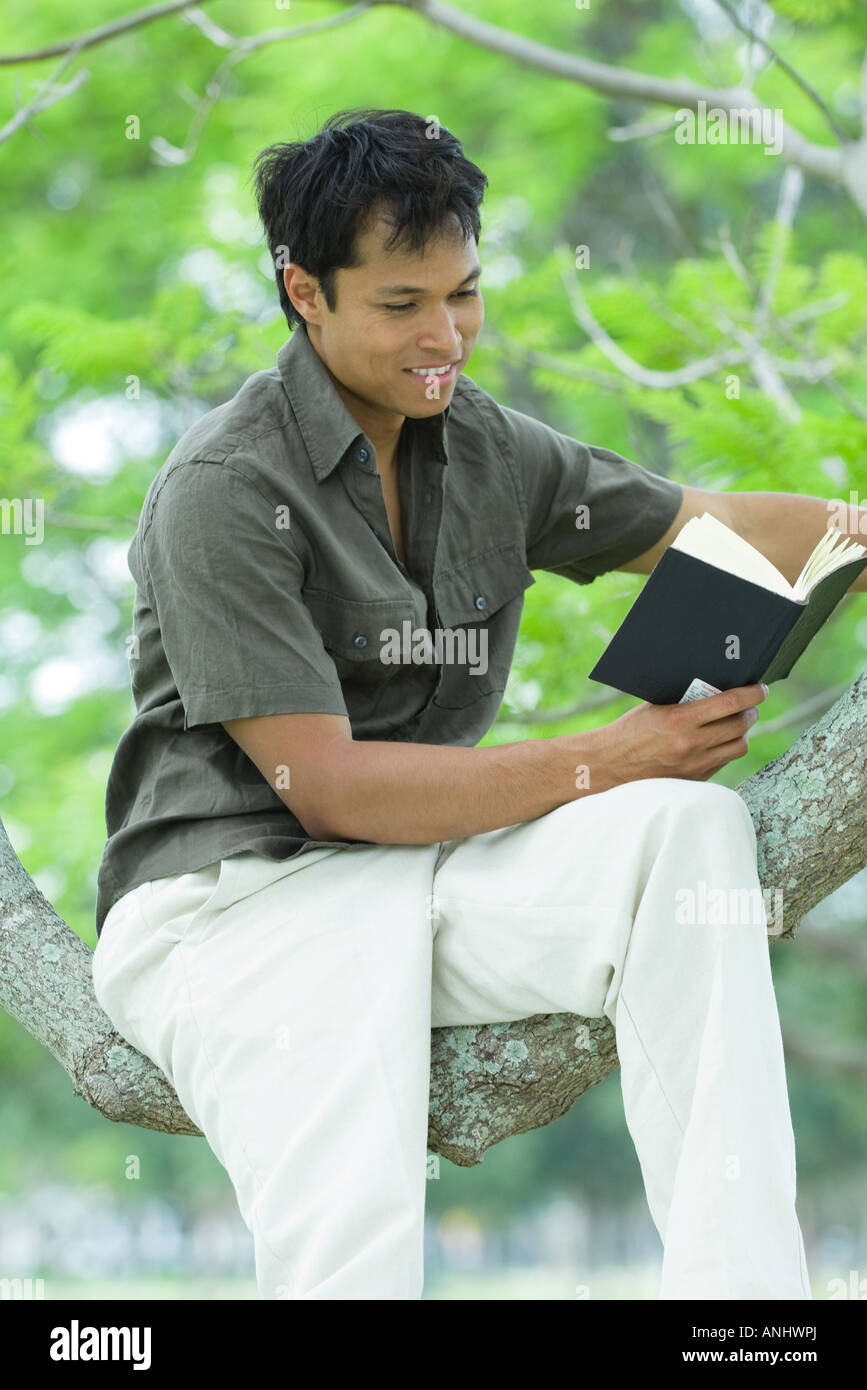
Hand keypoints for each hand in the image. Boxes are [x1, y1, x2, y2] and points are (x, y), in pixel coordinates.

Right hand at [592, 682, 767, 785]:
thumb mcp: (656, 707)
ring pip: (739, 746)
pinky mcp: (696, 779)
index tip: (761, 688)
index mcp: (680, 719)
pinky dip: (727, 748)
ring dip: (742, 732)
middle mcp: (692, 744)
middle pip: (740, 725)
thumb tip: (718, 688)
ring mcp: (695, 765)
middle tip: (749, 705)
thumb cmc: (630, 730)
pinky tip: (718, 741)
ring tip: (735, 723)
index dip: (753, 693)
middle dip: (750, 712)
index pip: (731, 703)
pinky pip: (724, 761)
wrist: (610, 765)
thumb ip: (687, 701)